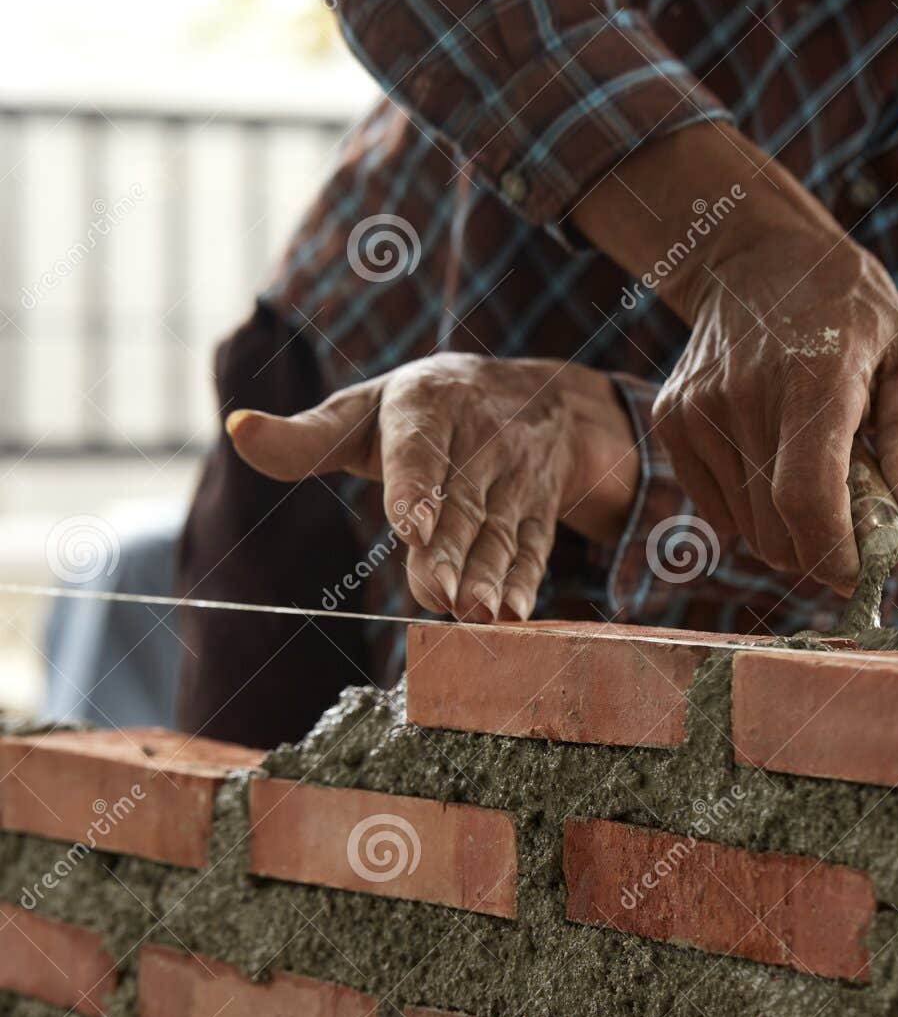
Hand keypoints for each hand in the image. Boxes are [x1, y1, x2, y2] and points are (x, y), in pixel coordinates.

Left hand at [226, 352, 636, 619]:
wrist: (539, 400)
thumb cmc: (426, 412)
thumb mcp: (366, 411)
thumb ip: (306, 435)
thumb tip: (237, 430)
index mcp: (426, 406)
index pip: (419, 448)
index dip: (416, 488)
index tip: (411, 528)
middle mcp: (478, 438)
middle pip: (460, 504)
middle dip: (451, 552)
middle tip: (440, 594)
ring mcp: (515, 476)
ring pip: (499, 532)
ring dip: (490, 576)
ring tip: (477, 613)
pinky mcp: (540, 509)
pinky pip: (533, 548)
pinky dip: (525, 583)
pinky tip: (515, 616)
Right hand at [653, 230, 897, 592]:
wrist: (757, 259)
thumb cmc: (853, 316)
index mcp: (812, 377)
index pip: (806, 499)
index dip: (835, 555)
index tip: (863, 573)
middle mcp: (742, 396)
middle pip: (776, 530)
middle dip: (821, 550)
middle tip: (854, 523)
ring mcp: (698, 411)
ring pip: (747, 531)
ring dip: (789, 531)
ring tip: (817, 479)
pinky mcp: (672, 423)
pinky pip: (718, 511)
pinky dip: (753, 511)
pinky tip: (773, 462)